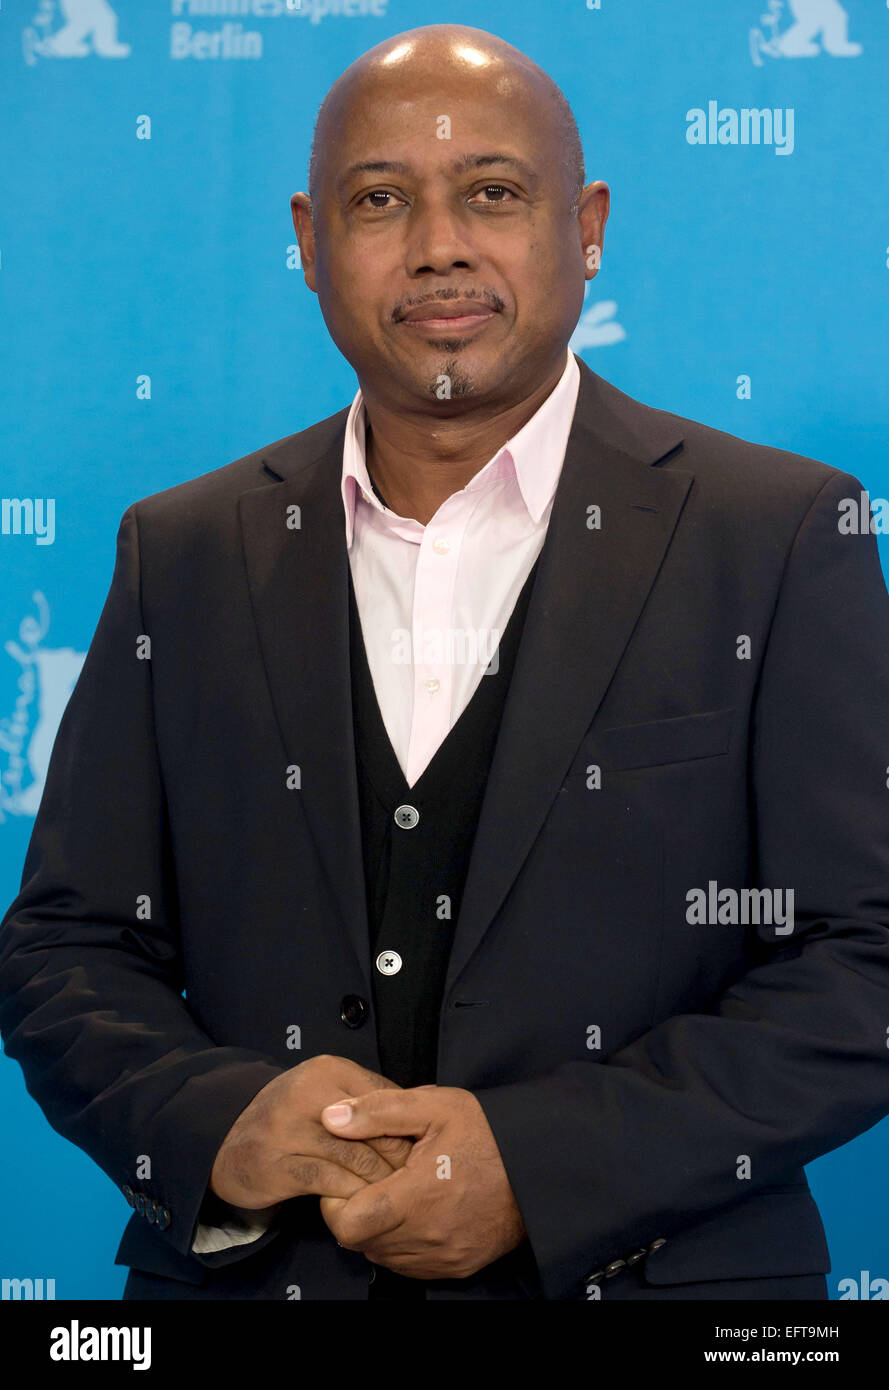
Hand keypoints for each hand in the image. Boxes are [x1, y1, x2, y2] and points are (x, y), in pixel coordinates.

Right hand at [209, 1055, 411, 1211]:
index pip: (385, 1098)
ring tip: (396, 1197)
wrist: (225, 1141)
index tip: (423, 1152)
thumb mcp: (325, 1094)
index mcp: (328, 1070)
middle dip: (400, 1159)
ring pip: (356, 1159)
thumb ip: (365, 1100)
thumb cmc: (290, 1119)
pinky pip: (330, 1183)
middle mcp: (308, 1093)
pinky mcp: (276, 1165)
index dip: (409, 1128)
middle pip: (375, 1129)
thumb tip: (417, 1118)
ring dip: (381, 1183)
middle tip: (417, 1180)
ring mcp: (289, 1128)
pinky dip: (352, 1196)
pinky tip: (363, 1206)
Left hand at [318, 1085, 526, 1279]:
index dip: (336, 1203)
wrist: (538, 1167)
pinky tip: (418, 1212)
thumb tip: (331, 1117)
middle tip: (374, 1180)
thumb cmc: (487, 1133)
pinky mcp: (457, 1266)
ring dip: (380, 1231)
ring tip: (397, 1193)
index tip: (348, 1179)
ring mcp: (443, 1257)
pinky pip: (411, 1266)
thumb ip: (378, 1111)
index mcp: (418, 1197)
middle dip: (358, 1213)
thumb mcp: (434, 1105)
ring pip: (384, 1257)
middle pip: (363, 1242)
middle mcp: (428, 1237)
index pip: (348, 1224)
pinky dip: (403, 1244)